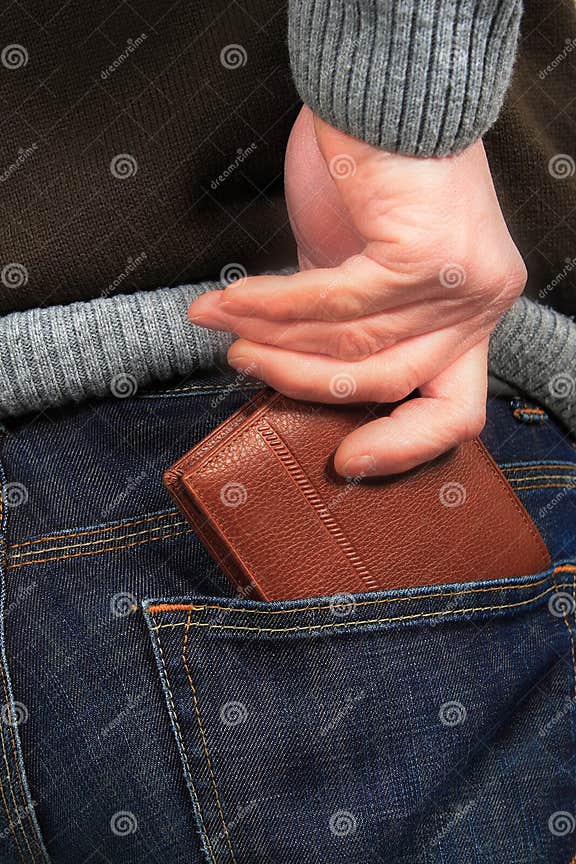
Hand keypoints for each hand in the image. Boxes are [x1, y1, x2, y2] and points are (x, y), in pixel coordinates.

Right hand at [188, 106, 525, 476]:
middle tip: (242, 364)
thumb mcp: (361, 271)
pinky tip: (232, 302)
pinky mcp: (431, 255)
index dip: (403, 448)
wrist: (384, 91)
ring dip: (273, 339)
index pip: (456, 412)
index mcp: (469, 320)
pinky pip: (335, 302)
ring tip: (222, 324)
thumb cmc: (373, 177)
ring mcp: (463, 283)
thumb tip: (291, 375)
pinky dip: (273, 305)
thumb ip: (346, 327)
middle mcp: (479, 306)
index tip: (348, 462)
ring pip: (354, 344)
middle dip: (300, 380)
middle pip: (387, 381)